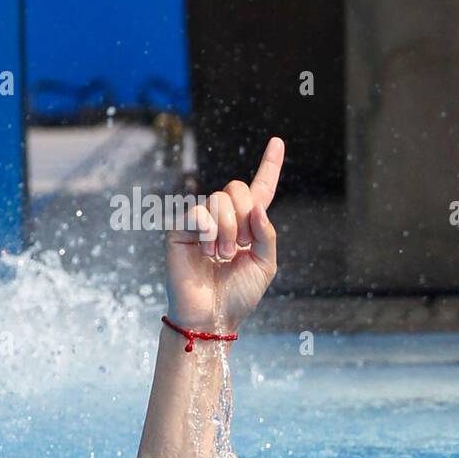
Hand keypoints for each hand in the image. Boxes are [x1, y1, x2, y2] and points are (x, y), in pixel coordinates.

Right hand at [166, 137, 284, 332]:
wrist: (212, 316)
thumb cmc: (238, 294)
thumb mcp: (265, 265)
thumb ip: (267, 234)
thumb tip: (257, 206)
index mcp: (249, 225)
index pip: (261, 189)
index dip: (270, 165)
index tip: (278, 142)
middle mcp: (225, 217)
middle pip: (238, 188)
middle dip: (244, 218)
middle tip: (239, 247)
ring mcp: (201, 221)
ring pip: (220, 200)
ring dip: (228, 232)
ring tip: (221, 256)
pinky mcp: (180, 228)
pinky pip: (198, 212)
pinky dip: (208, 233)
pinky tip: (206, 253)